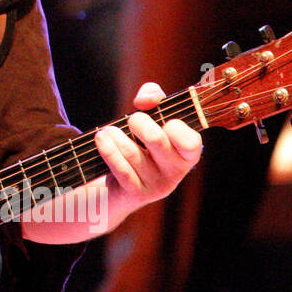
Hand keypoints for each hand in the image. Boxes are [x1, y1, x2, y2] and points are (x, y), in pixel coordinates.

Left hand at [94, 82, 201, 206]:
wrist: (121, 184)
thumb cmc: (142, 142)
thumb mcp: (153, 118)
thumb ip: (154, 97)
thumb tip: (144, 100)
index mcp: (187, 154)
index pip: (190, 141)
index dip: (175, 126)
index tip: (164, 120)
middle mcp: (176, 172)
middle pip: (156, 139)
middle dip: (138, 122)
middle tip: (132, 120)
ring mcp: (157, 185)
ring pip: (132, 152)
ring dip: (115, 135)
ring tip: (107, 131)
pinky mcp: (137, 193)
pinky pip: (120, 168)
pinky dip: (107, 149)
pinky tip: (101, 139)